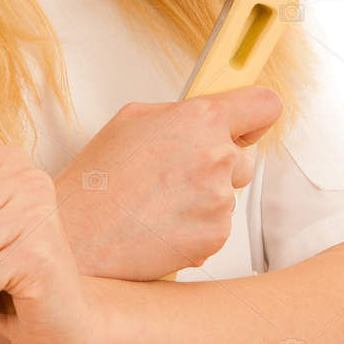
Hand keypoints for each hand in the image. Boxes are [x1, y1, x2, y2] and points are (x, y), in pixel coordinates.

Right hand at [54, 86, 282, 281]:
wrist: (79, 235)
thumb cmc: (97, 180)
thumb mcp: (132, 119)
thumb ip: (180, 114)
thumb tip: (201, 118)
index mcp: (200, 120)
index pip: (264, 106)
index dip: (254, 116)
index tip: (246, 123)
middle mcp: (218, 158)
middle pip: (243, 159)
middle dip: (216, 165)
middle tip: (173, 174)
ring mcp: (219, 201)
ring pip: (226, 195)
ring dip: (202, 199)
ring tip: (157, 202)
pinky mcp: (215, 237)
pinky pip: (216, 226)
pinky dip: (195, 227)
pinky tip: (161, 223)